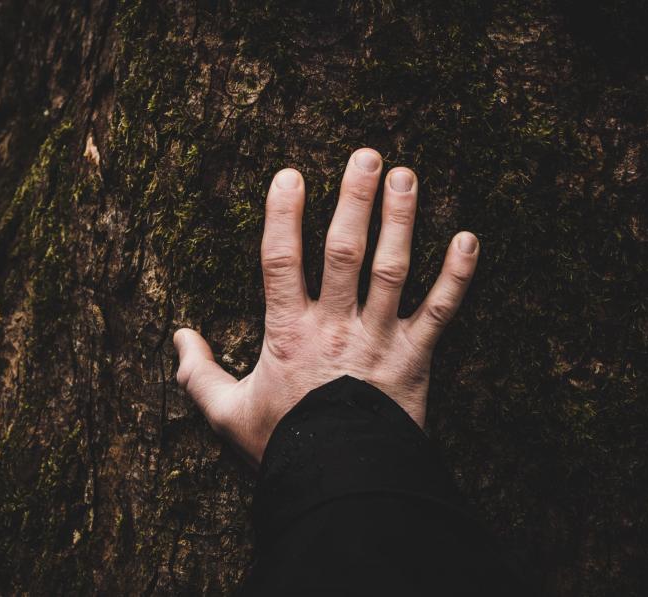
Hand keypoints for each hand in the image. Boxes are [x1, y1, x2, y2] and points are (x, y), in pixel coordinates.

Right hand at [174, 148, 479, 467]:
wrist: (339, 484)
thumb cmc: (284, 448)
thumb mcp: (226, 415)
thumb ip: (198, 375)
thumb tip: (178, 336)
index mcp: (289, 332)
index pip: (280, 261)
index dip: (284, 215)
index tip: (291, 175)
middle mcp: (335, 325)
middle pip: (344, 250)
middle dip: (354, 200)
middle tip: (366, 156)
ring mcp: (379, 339)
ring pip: (391, 269)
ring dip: (401, 220)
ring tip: (408, 175)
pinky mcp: (416, 359)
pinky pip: (440, 312)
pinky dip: (457, 276)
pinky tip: (469, 239)